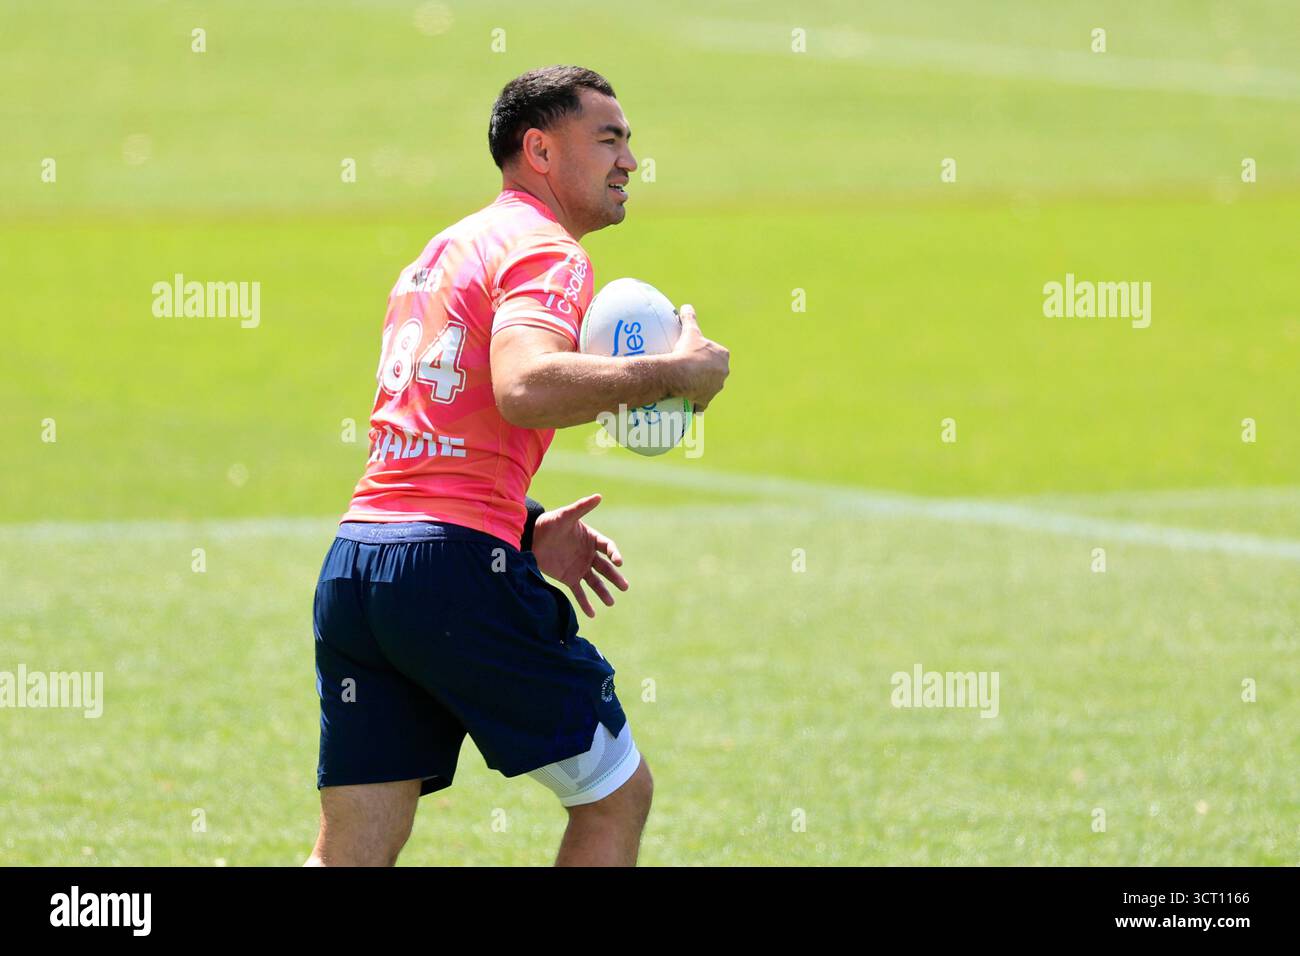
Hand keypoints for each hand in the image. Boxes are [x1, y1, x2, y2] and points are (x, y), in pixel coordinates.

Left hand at [531, 493, 628, 617]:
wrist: (530, 537)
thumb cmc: (549, 523)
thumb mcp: (566, 515)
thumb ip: (581, 507)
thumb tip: (598, 496)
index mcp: (591, 538)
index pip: (607, 547)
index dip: (614, 554)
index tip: (618, 561)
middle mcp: (588, 554)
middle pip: (605, 567)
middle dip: (615, 577)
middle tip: (624, 587)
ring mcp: (579, 567)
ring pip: (595, 582)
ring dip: (604, 592)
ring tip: (611, 603)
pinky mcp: (569, 577)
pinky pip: (579, 591)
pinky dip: (585, 603)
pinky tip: (592, 613)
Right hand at [670, 304, 729, 411]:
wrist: (680, 374)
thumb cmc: (687, 351)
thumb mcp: (689, 331)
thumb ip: (689, 318)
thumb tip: (686, 306)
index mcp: (723, 356)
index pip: (718, 354)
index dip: (706, 354)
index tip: (695, 355)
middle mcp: (723, 372)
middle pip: (714, 371)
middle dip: (705, 371)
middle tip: (689, 369)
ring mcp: (715, 388)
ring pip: (709, 387)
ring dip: (701, 386)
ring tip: (686, 384)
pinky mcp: (706, 400)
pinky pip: (701, 403)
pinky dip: (696, 402)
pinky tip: (687, 400)